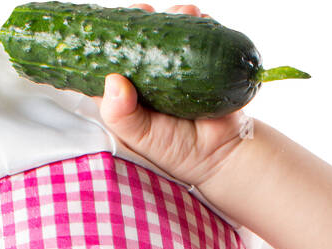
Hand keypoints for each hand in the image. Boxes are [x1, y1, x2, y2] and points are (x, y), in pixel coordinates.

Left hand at [99, 4, 247, 188]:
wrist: (221, 152)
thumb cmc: (176, 149)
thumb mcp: (141, 137)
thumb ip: (120, 115)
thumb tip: (114, 80)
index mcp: (128, 89)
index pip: (111, 55)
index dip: (110, 35)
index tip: (116, 22)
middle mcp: (149, 72)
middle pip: (140, 33)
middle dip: (143, 16)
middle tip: (148, 12)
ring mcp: (175, 64)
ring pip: (168, 28)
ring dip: (174, 14)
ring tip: (184, 15)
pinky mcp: (200, 59)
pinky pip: (198, 32)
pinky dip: (199, 21)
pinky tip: (200, 19)